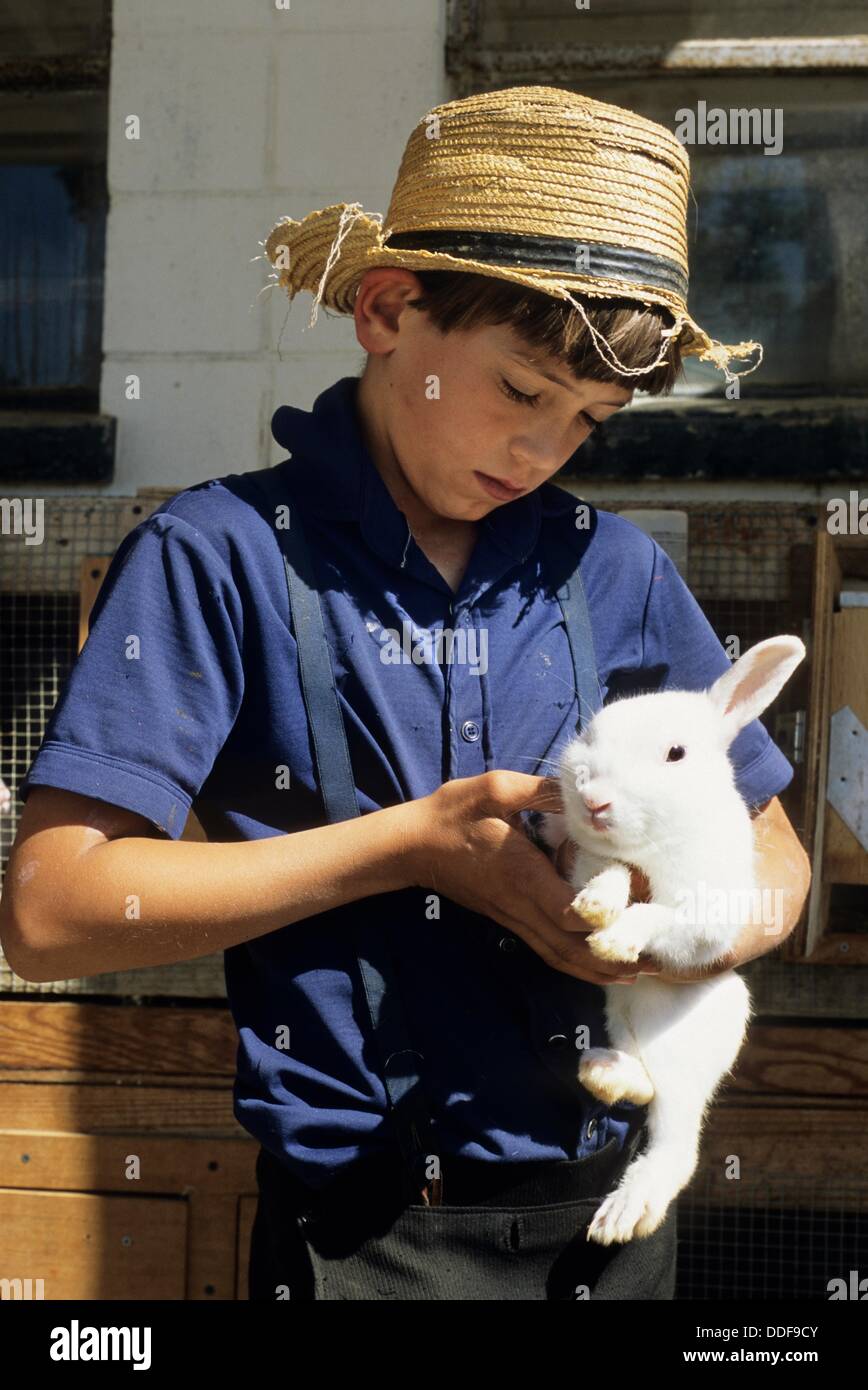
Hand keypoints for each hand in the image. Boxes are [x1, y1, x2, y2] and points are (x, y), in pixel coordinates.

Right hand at [403, 771, 661, 986]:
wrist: (413, 846)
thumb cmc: (454, 813)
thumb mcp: (496, 789)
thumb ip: (541, 792)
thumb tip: (586, 793)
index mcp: (522, 872)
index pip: (568, 911)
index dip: (603, 920)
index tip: (639, 912)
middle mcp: (522, 903)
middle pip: (573, 946)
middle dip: (616, 956)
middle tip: (659, 960)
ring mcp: (515, 917)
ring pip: (562, 956)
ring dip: (600, 968)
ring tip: (641, 973)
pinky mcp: (511, 920)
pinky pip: (549, 950)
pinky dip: (577, 964)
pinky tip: (601, 967)